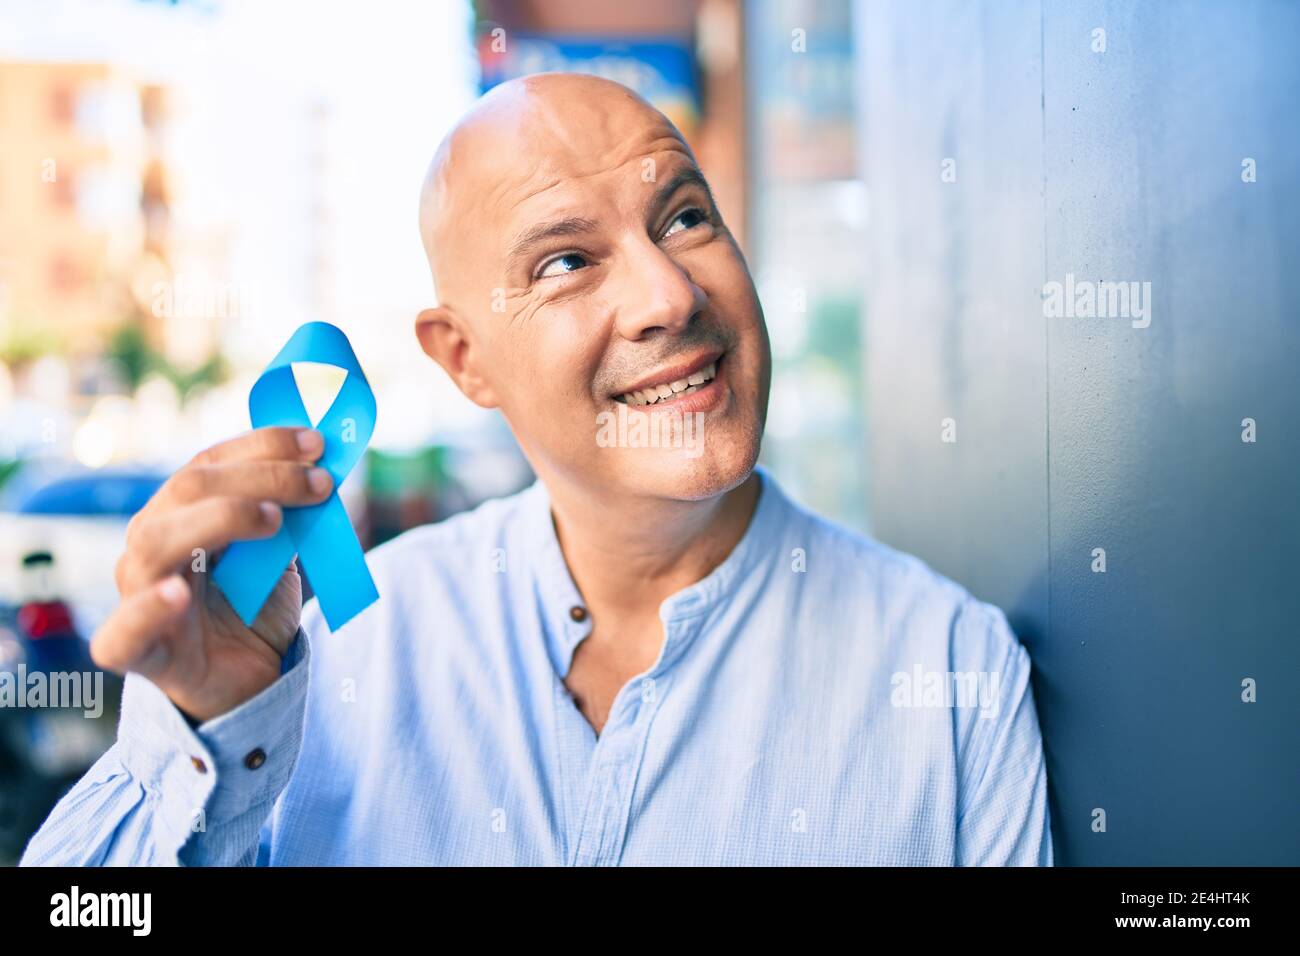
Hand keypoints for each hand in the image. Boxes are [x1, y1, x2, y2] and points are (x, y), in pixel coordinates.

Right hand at [90, 427, 333, 722]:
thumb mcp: (279, 555)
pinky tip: (178, 594)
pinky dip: (147, 609)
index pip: (210, 463)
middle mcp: (152, 544)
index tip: (318, 443)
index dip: (263, 446)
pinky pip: (122, 633)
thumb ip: (292, 516)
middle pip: (189, 490)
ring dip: (220, 519)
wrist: (247, 681)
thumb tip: (326, 468)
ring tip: (273, 520)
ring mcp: (137, 594)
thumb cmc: (253, 610)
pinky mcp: (140, 652)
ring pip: (156, 542)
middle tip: (319, 484)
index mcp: (181, 513)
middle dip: (261, 477)